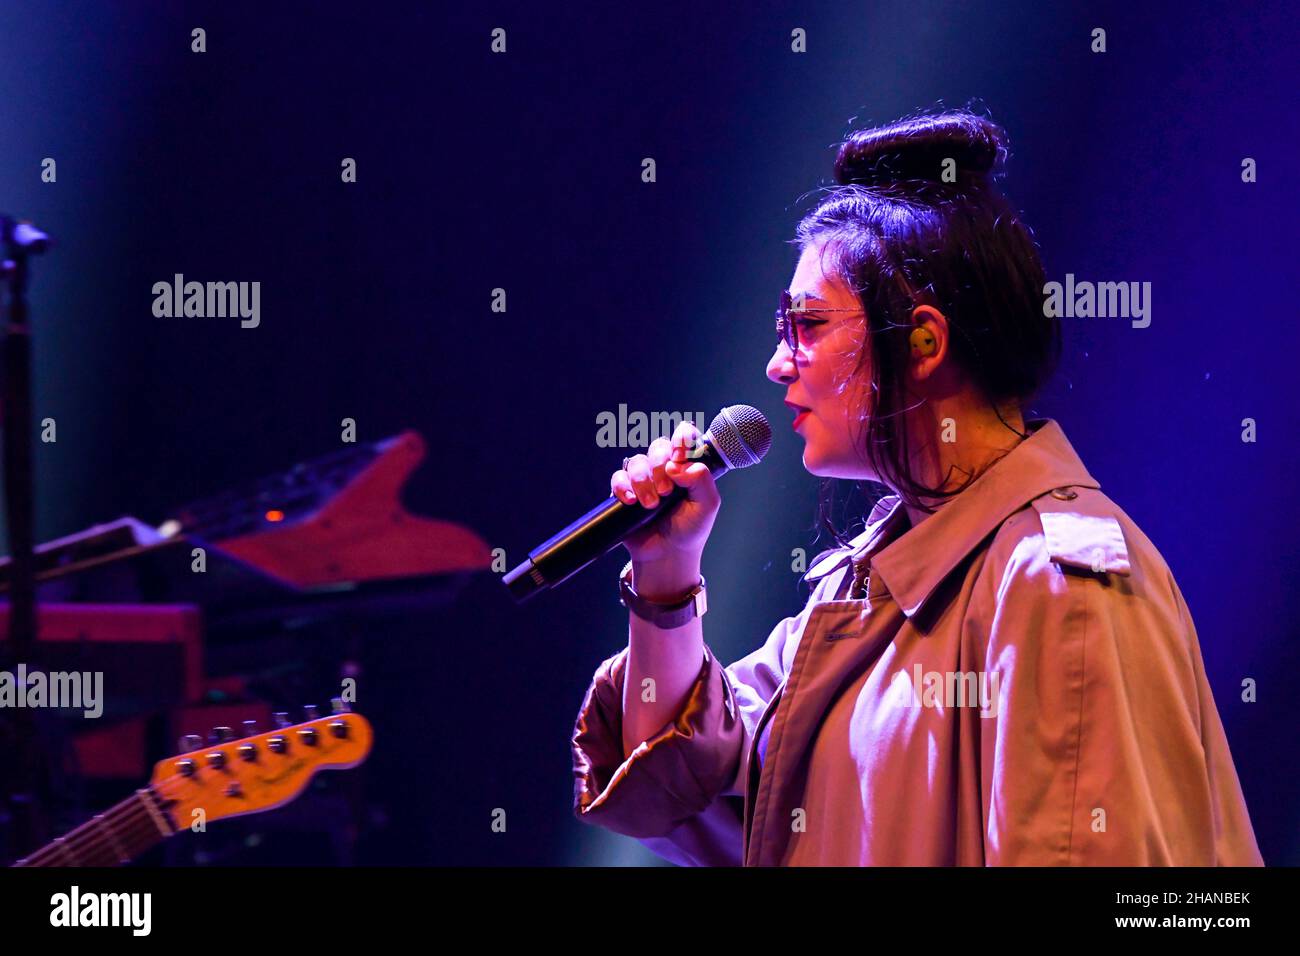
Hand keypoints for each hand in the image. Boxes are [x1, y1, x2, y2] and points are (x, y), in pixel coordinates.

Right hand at [610, 420, 720, 574]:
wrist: (668, 554)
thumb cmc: (690, 528)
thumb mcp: (707, 504)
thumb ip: (701, 479)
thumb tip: (676, 465)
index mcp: (687, 465)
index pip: (684, 436)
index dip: (680, 438)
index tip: (679, 456)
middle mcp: (665, 468)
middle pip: (658, 446)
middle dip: (660, 467)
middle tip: (666, 492)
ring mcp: (644, 479)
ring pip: (637, 462)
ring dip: (643, 482)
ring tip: (651, 505)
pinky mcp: (626, 491)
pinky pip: (619, 477)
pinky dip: (623, 487)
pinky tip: (631, 501)